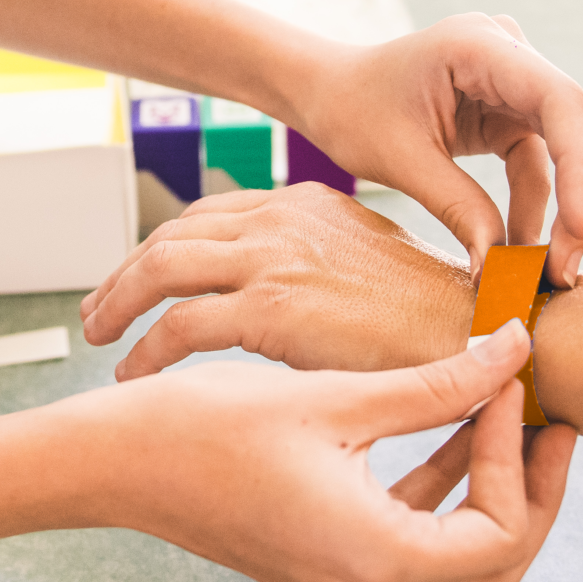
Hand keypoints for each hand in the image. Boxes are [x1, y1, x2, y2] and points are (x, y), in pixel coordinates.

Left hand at [82, 184, 475, 378]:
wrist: (484, 328)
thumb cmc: (443, 313)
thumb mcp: (375, 269)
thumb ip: (325, 269)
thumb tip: (293, 298)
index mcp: (305, 204)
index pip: (211, 215)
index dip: (166, 246)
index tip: (140, 278)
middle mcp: (281, 219)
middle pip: (172, 235)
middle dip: (125, 272)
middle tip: (99, 310)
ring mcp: (272, 259)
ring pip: (159, 270)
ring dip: (118, 304)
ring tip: (98, 338)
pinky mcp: (269, 307)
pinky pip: (179, 327)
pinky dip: (146, 353)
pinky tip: (132, 377)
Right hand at [85, 321, 575, 581]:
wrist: (115, 459)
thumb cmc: (207, 425)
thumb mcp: (334, 395)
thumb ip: (434, 383)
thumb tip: (513, 352)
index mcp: (374, 557)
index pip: (502, 532)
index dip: (519, 455)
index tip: (508, 380)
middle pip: (495, 564)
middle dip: (529, 488)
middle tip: (542, 415)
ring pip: (456, 556)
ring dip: (485, 486)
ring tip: (497, 408)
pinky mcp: (324, 562)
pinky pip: (409, 541)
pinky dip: (437, 490)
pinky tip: (436, 423)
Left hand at [291, 13, 582, 286]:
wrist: (329, 93)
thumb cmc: (352, 112)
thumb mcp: (401, 162)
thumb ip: (458, 208)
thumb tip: (500, 267)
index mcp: (479, 45)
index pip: (559, 99)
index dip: (580, 166)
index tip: (580, 229)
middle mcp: (509, 52)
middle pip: (580, 124)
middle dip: (582, 197)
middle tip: (563, 267)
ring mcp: (514, 79)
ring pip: (573, 144)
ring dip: (568, 207)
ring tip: (548, 269)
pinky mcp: (511, 108)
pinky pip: (543, 158)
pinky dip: (542, 203)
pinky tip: (524, 246)